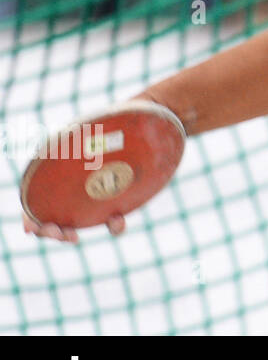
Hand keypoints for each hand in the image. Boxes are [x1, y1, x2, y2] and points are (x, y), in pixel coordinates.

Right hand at [20, 93, 165, 243]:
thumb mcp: (80, 129)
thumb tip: (47, 151)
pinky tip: (118, 221)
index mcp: (57, 174)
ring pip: (77, 225)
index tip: (31, 228)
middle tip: (59, 232)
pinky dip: (113, 226)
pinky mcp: (118, 200)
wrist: (145, 121)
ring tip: (74, 237)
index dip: (30, 218)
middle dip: (50, 231)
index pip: (35, 202)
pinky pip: (113, 221)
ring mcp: (95, 197)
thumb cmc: (107, 122)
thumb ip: (63, 141)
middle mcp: (72, 188)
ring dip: (69, 235)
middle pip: (51, 219)